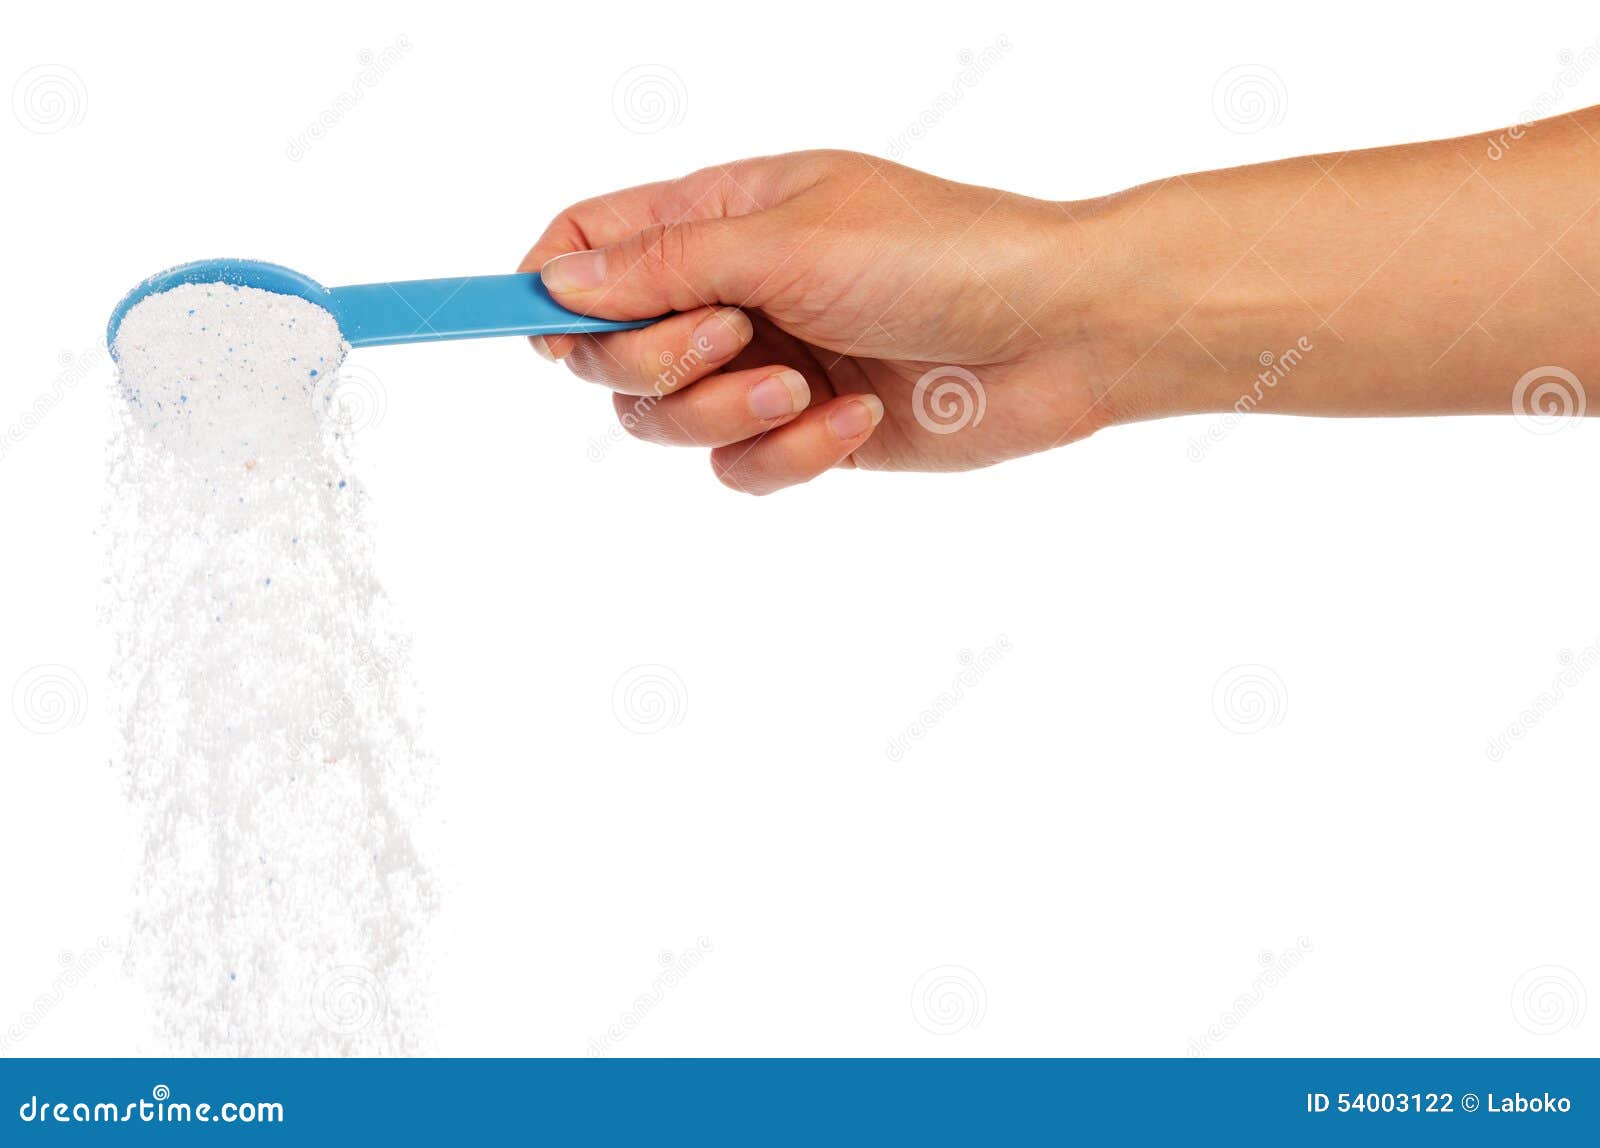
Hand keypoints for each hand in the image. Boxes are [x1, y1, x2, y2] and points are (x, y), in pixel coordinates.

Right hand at [519, 151, 1104, 494]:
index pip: (589, 244)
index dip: (547, 288)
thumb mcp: (788, 243)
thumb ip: (662, 267)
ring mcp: (766, 364)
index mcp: (718, 216)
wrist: (1059, 330)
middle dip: (655, 362)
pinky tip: (855, 419)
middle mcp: (730, 290)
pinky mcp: (805, 431)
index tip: (535, 331)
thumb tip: (553, 283)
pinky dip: (789, 454)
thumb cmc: (939, 254)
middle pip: (611, 350)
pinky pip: (740, 468)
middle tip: (729, 343)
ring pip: (667, 422)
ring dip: (726, 415)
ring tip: (805, 387)